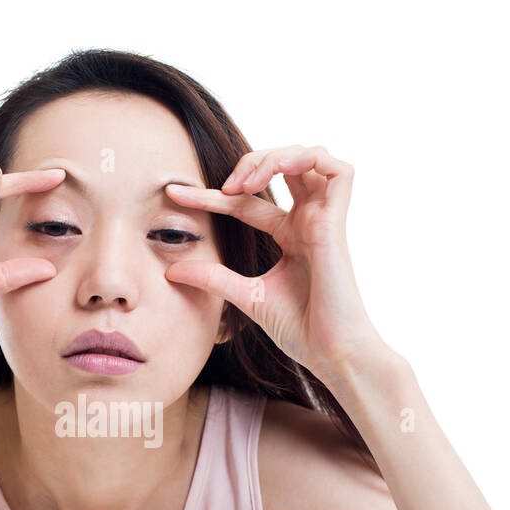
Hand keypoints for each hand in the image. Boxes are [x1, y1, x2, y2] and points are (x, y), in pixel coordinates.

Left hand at [163, 145, 383, 376]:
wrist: (331, 353)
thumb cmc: (301, 329)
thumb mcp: (244, 296)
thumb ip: (212, 278)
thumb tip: (170, 270)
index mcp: (289, 236)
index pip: (245, 203)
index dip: (210, 195)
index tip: (173, 195)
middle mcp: (307, 221)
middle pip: (280, 167)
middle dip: (249, 164)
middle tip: (224, 187)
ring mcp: (324, 219)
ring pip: (308, 157)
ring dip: (274, 156)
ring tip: (245, 182)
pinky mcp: (338, 222)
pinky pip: (338, 170)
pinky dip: (307, 158)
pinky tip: (276, 172)